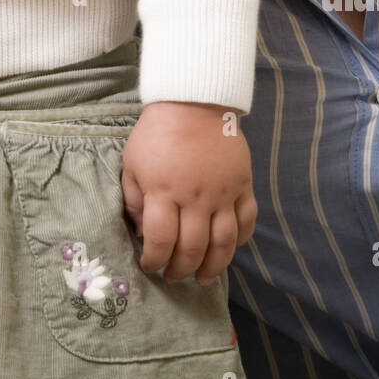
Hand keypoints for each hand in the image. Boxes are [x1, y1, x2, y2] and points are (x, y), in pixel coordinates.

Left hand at [120, 101, 255, 285]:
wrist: (194, 101)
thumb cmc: (157, 132)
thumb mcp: (132, 162)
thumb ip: (134, 199)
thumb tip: (141, 231)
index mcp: (164, 191)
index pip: (161, 241)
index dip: (154, 261)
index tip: (149, 265)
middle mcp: (196, 197)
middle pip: (193, 248)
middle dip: (180, 269)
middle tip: (173, 276)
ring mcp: (223, 193)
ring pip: (223, 243)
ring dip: (213, 267)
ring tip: (202, 277)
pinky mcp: (243, 185)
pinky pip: (247, 220)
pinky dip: (240, 240)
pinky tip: (229, 248)